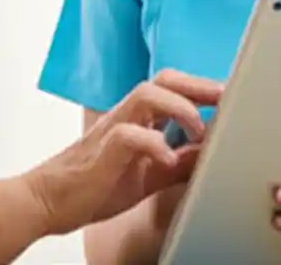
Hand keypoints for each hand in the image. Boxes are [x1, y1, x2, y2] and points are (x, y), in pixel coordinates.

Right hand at [23, 69, 223, 235]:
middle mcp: (125, 116)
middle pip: (162, 80)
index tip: (233, 95)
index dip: (203, 87)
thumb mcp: (149, 176)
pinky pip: (128, 135)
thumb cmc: (96, 185)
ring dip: (180, 109)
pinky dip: (153, 143)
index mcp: (137, 119)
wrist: (47, 200)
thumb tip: (213, 153)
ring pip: (146, 95)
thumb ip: (179, 162)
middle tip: (226, 98)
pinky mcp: (101, 152)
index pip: (172, 88)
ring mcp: (111, 131)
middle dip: (198, 85)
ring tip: (198, 132)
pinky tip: (166, 160)